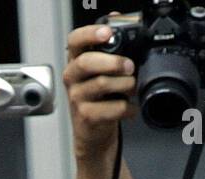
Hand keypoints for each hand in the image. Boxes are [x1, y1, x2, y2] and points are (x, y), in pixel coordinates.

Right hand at [64, 24, 137, 159]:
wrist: (93, 134)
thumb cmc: (99, 100)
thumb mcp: (101, 72)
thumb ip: (109, 48)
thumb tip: (117, 17)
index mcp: (75, 62)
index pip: (74, 41)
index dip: (89, 34)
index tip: (107, 34)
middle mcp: (72, 78)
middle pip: (86, 62)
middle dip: (113, 62)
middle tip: (129, 66)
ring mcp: (77, 98)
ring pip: (101, 84)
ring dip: (124, 85)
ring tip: (132, 88)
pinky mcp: (86, 117)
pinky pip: (111, 108)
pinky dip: (127, 108)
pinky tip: (130, 108)